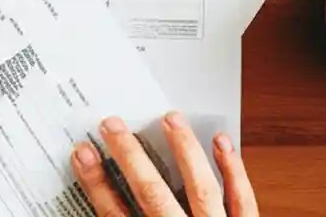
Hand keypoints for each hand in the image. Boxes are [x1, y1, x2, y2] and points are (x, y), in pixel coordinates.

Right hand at [71, 111, 257, 216]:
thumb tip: (99, 201)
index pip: (117, 215)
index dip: (98, 184)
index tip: (83, 155)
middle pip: (153, 195)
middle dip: (131, 157)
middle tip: (113, 125)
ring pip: (201, 189)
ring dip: (184, 151)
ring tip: (171, 118)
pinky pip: (242, 200)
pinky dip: (233, 169)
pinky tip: (221, 141)